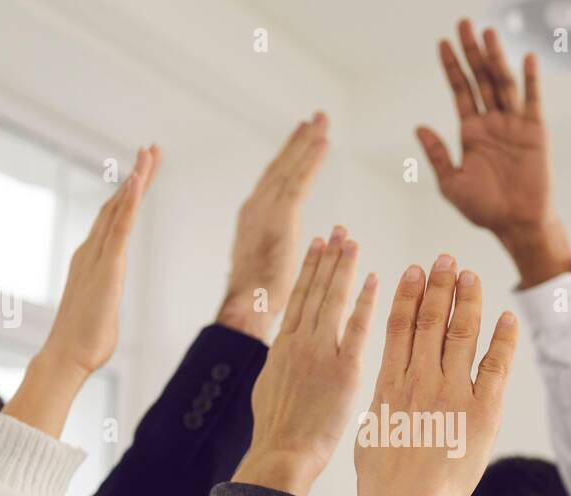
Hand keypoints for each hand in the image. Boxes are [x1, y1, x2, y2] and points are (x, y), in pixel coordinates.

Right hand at [43, 145, 160, 376]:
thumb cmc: (85, 341)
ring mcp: (99, 256)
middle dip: (136, 175)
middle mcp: (93, 251)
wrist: (68, 356)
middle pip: (118, 204)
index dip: (128, 193)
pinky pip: (120, 228)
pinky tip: (137, 181)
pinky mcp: (107, 267)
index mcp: (94, 259)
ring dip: (136, 179)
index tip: (141, 171)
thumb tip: (104, 308)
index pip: (114, 219)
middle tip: (150, 148)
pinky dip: (129, 203)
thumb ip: (105, 300)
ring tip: (148, 153)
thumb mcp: (102, 311)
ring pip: (120, 209)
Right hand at [218, 114, 329, 342]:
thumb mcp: (269, 264)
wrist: (248, 303)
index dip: (287, 158)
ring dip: (306, 142)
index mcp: (253, 217)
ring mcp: (266, 208)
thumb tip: (291, 252)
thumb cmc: (259, 295)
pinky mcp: (281, 216)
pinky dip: (310, 160)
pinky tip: (322, 143)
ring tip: (321, 121)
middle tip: (314, 118)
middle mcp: (256, 206)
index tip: (300, 139)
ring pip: (289, 167)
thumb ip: (278, 250)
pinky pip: (299, 181)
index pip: (274, 180)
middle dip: (297, 141)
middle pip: (280, 166)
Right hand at [232, 226, 375, 495]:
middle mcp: (298, 342)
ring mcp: (319, 353)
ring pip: (332, 299)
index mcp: (281, 346)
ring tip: (351, 242)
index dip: (310, 268)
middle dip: (328, 257)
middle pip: (314, 289)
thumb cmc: (278, 433)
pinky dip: (364, 300)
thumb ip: (281, 365)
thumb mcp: (269, 389)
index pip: (297, 296)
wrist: (283, 453)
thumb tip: (284, 353)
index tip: (319, 245)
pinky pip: (356, 327)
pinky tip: (373, 279)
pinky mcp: (343, 369)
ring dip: (343, 268)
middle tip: (339, 231)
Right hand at [347, 255, 518, 495]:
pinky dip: (502, 339)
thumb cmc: (381, 485)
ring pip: (461, 334)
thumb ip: (383, 410)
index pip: (399, 328)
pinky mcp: (481, 412)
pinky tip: (506, 317)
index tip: (413, 272)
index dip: (408, 296)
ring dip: (467, 300)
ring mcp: (451, 394)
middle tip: (446, 260)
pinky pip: (495, 366)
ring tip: (470, 275)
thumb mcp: (370, 436)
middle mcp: (419, 381)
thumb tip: (389, 402)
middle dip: (439, 286)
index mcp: (389, 386)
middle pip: (431, 321)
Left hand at [416, 19, 570, 287]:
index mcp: (471, 131)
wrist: (516, 224)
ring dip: (496, 58)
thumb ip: (437, 155)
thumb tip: (419, 127)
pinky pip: (532, 100)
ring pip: (503, 83)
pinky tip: (526, 58)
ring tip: (488, 33)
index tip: (442, 43)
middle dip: (472, 52)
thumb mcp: (452, 184)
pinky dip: (530, 80)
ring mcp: (514, 124)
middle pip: (480, 79)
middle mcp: (492, 122)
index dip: (451, 68)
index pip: (460, 91)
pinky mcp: (535, 131)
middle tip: (464, 23)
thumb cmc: (484, 209)